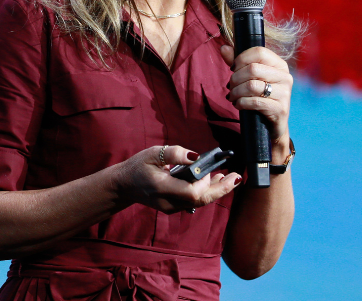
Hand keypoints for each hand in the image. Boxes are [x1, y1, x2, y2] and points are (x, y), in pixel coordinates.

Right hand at [114, 145, 241, 212]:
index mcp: (162, 188)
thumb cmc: (138, 166)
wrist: (124, 186)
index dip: (205, 182)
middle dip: (222, 189)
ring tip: (230, 177)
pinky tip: (215, 181)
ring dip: (216, 190)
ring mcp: (172, 207)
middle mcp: (169, 202)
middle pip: (201, 201)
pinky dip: (206, 191)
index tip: (209, 169)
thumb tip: (195, 156)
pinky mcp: (174, 207)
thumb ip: (174, 153)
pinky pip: (194, 201)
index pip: (192, 192)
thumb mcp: (153, 153)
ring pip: (200, 202)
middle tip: (237, 177)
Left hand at [220, 45, 292, 157]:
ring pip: (252, 86)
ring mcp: (285, 93)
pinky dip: (241, 103)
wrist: (272, 126)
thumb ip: (238, 63)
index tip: (233, 68)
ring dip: (236, 92)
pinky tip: (238, 105)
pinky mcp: (280, 109)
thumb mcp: (250, 78)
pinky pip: (255, 102)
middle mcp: (285, 77)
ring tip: (232, 97)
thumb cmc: (260, 98)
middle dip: (235, 78)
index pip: (259, 52)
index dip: (241, 58)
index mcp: (280, 65)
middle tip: (230, 86)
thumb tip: (224, 47)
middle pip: (253, 69)